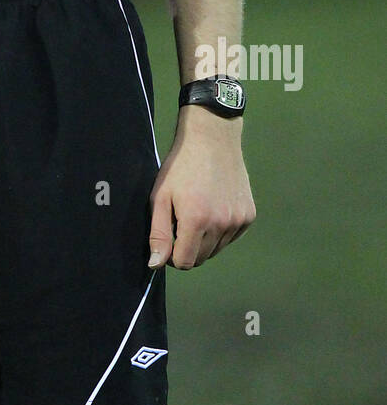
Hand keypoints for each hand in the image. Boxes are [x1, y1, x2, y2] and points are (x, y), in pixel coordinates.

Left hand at [147, 106, 255, 269]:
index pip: (184, 262)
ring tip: (196, 211)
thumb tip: (155, 265)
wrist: (212, 139)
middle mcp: (221, 223)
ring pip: (216, 250)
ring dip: (204, 240)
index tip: (168, 238)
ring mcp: (238, 220)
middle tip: (180, 221)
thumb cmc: (180, 166)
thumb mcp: (160, 196)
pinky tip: (213, 207)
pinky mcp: (249, 216)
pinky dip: (220, 231)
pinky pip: (230, 238)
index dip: (171, 256)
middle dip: (187, 248)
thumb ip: (158, 234)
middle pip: (201, 259)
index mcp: (196, 220)